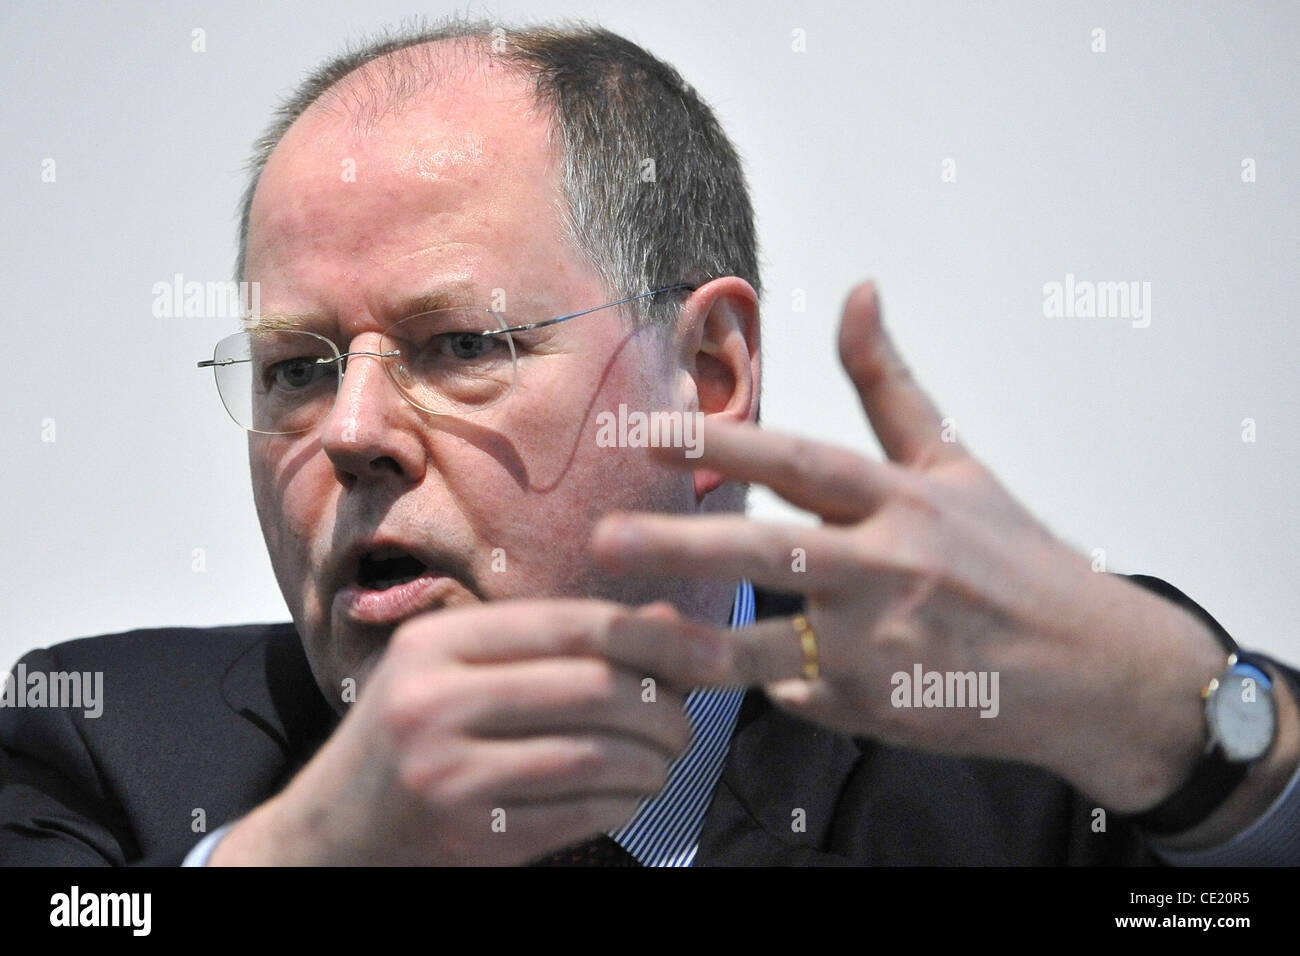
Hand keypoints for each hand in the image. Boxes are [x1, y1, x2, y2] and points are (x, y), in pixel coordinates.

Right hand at [209, 600, 724, 864]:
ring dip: (654, 760)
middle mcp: (435, 700)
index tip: (711, 650)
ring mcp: (448, 772)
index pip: (571, 623)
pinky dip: (630, 801)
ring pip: (598, 753)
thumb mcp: (459, 675)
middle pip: (594, 687)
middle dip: (664, 706)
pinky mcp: (470, 835)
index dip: (654, 634)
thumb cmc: (410, 744)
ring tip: (665, 760)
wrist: (329, 840)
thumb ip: (555, 645)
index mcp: (436, 643)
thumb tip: (666, 617)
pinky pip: (584, 810)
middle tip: (686, 721)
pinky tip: (636, 795)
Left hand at [593, 281, 1240, 813]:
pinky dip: (753, 680)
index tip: (650, 432)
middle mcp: (891, 569)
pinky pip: (790, 691)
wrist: (1095, 670)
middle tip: (603, 540)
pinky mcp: (873, 709)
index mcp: (905, 499)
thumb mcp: (954, 463)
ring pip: (764, 647)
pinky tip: (705, 678)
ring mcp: (881, 647)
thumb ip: (888, 384)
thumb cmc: (1015, 560)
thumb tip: (858, 291)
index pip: (803, 463)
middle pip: (774, 554)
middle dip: (683, 548)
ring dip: (685, 644)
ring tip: (614, 635)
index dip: (725, 443)